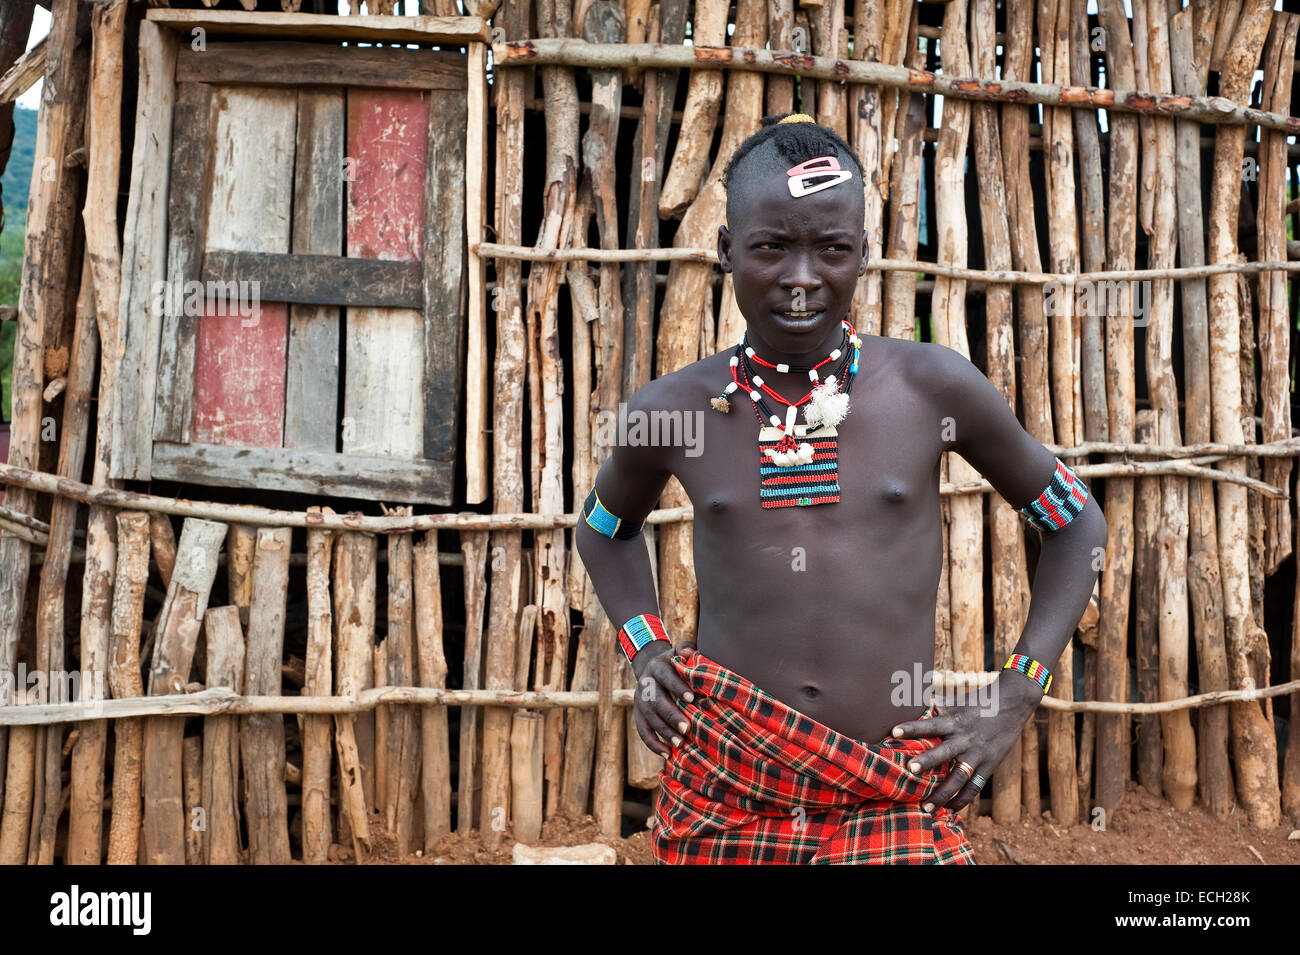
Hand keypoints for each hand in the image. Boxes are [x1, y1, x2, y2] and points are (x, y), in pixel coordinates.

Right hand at [630, 640, 697, 757]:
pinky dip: (653, 744)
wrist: (651, 665)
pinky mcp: (638, 715)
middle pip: (656, 701)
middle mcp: (645, 684)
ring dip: (664, 732)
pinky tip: (667, 755)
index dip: (677, 687)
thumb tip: (689, 653)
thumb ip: (686, 649)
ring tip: (680, 744)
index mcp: (657, 667)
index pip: (666, 676)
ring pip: (649, 719)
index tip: (692, 699)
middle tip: (687, 728)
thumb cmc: (675, 661)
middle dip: (671, 715)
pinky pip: (643, 731)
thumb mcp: (678, 650)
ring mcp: (639, 701)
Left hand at [890, 670, 1041, 812]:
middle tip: (909, 770)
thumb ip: (935, 706)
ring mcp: (978, 754)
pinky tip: (949, 809)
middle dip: (927, 762)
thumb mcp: (956, 701)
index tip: (894, 732)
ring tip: (926, 806)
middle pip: (944, 752)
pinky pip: (975, 787)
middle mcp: (965, 738)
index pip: (931, 724)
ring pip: (959, 777)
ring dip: (943, 793)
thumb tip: (907, 698)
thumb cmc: (978, 702)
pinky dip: (963, 800)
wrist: (1012, 704)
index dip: (913, 727)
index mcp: (955, 720)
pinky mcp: (989, 765)